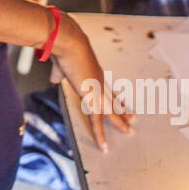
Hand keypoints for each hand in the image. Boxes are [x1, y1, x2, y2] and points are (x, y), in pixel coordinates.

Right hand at [47, 15, 134, 151]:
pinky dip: (99, 135)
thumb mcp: (60, 64)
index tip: (120, 103)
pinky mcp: (92, 98)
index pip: (105, 89)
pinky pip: (97, 122)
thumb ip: (58, 73)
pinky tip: (103, 146)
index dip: (112, 96)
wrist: (69, 43)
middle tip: (133, 119)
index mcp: (93, 72)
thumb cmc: (64, 49)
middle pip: (113, 99)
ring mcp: (98, 90)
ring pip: (112, 111)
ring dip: (119, 122)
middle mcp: (99, 81)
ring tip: (128, 131)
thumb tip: (55, 79)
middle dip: (122, 110)